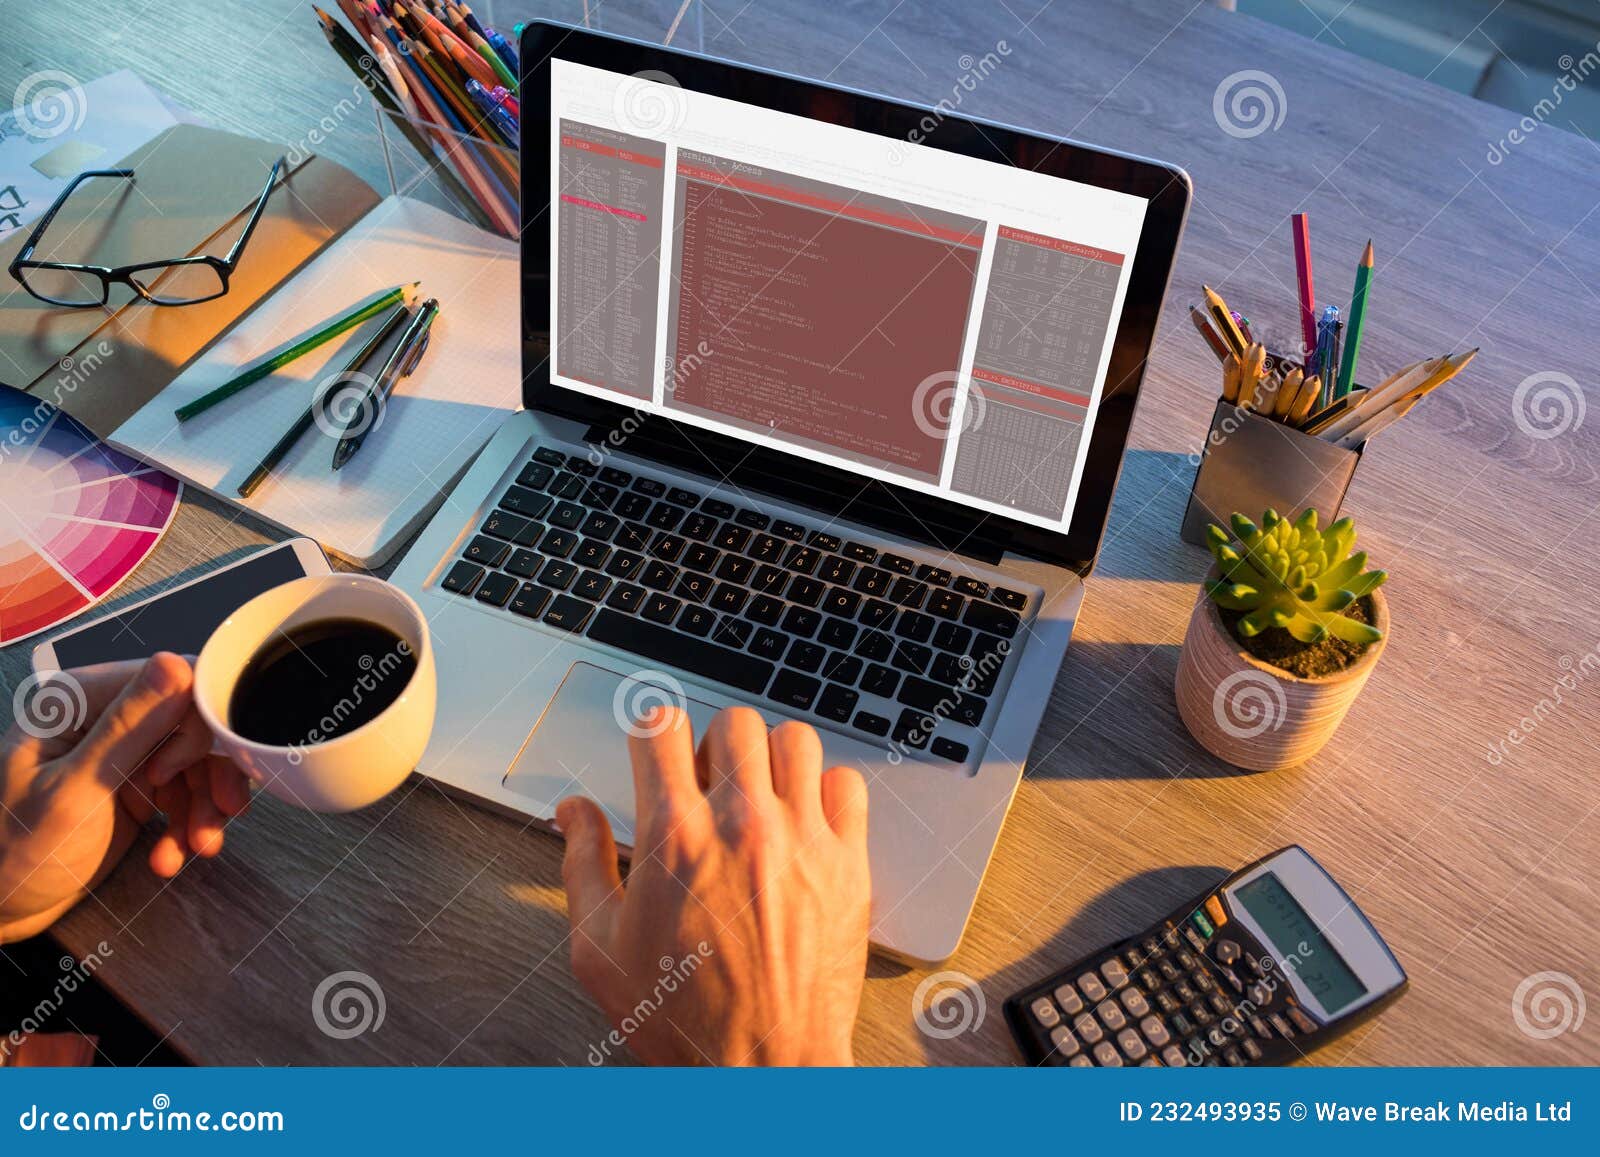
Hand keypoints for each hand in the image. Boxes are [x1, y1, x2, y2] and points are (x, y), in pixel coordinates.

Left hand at [0, 653, 250, 943]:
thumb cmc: (14, 850)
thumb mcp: (76, 791)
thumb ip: (128, 728)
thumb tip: (177, 664)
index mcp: (81, 701)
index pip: (173, 680)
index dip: (200, 722)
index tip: (200, 769)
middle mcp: (107, 718)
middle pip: (193, 724)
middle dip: (212, 773)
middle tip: (224, 813)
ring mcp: (124, 753)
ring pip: (197, 763)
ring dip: (205, 808)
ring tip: (199, 848)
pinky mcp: (137, 787)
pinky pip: (186, 794)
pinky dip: (188, 827)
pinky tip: (170, 857)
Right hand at [557, 706, 869, 1065]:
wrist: (767, 1070)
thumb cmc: (683, 1020)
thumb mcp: (599, 949)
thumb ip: (582, 865)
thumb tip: (573, 810)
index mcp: (674, 839)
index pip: (660, 725)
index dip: (651, 730)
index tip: (654, 750)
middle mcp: (741, 826)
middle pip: (734, 720)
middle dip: (713, 744)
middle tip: (706, 787)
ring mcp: (801, 840)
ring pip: (795, 739)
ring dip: (771, 758)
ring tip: (757, 797)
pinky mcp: (848, 863)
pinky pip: (848, 783)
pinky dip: (826, 791)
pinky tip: (804, 821)